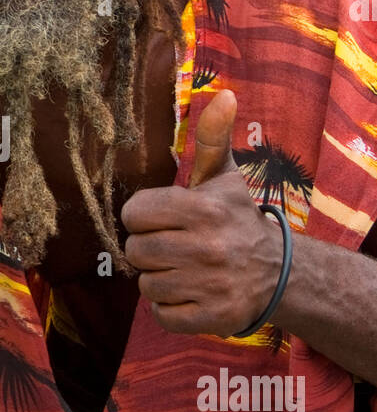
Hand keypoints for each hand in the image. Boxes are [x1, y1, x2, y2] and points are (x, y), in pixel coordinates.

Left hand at [120, 91, 283, 336]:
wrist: (277, 273)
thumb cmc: (237, 218)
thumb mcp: (225, 178)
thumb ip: (212, 138)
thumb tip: (224, 93)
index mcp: (202, 209)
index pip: (134, 213)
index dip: (142, 217)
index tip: (162, 219)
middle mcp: (206, 247)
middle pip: (136, 251)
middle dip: (149, 249)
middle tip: (173, 246)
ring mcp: (210, 285)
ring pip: (146, 285)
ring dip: (159, 279)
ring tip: (184, 269)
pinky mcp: (212, 317)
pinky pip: (161, 315)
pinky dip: (169, 308)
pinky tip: (190, 293)